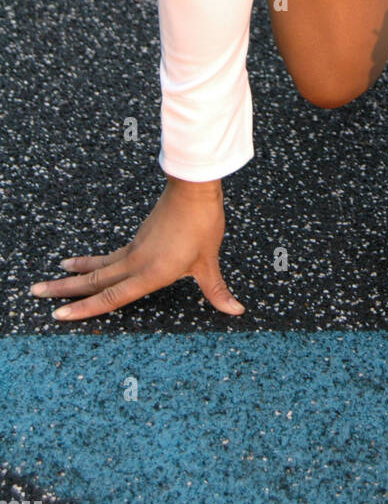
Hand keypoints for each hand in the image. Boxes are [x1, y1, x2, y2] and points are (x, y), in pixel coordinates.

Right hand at [29, 175, 244, 320]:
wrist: (194, 188)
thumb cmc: (201, 224)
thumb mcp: (209, 261)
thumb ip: (216, 290)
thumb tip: (235, 311)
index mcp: (150, 273)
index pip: (111, 297)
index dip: (84, 309)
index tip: (59, 315)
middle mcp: (136, 261)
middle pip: (94, 280)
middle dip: (64, 289)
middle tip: (36, 292)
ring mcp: (135, 247)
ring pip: (99, 267)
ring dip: (76, 274)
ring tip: (54, 276)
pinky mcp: (139, 237)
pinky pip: (111, 256)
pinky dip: (95, 263)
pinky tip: (90, 265)